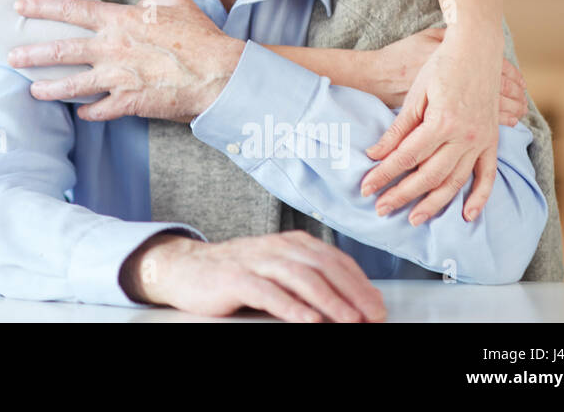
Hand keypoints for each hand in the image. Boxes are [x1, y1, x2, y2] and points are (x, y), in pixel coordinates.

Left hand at [7, 0, 243, 122]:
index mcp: (121, 21)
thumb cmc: (200, 37)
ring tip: (32, 90)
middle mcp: (112, 48)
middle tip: (10, 56)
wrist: (218, 74)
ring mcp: (118, 78)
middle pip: (62, 50)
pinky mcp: (129, 103)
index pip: (72, 10)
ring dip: (49, 88)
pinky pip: (100, 110)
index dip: (43, 7)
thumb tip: (138, 8)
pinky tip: (81, 114)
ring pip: (72, 85)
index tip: (19, 6)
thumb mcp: (174, 5)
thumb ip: (149, 4)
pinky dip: (89, 112)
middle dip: (32, 53)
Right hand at [122, 232, 386, 321]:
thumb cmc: (235, 273)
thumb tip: (348, 300)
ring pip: (300, 276)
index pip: (334, 259)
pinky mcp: (235, 278)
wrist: (185, 268)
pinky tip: (308, 320)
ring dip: (329, 300)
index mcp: (290, 242)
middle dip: (352, 293)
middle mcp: (276, 247)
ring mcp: (255, 260)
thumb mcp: (275, 269)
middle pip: (323, 266)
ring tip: (349, 320)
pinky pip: (267, 291)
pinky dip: (291, 306)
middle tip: (373, 315)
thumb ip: (306, 278)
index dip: (360, 282)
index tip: (378, 304)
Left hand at [361, 28, 512, 225]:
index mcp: (442, 122)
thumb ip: (398, 129)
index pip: (406, 157)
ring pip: (456, 181)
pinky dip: (479, 197)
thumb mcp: (416, 94)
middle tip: (381, 209)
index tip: (366, 187)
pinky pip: (488, 175)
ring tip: (415, 219)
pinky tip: (467, 215)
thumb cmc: (442, 67)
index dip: (384, 174)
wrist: (477, 50)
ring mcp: (480, 141)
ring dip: (435, 203)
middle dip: (403, 195)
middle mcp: (464, 136)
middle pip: (429, 175)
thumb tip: (375, 155)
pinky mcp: (491, 141)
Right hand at [368, 27, 527, 123]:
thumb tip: (471, 31)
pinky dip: (495, 123)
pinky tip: (503, 123)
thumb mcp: (426, 38)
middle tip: (524, 99)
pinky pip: (478, 123)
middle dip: (516, 97)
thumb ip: (450, 37)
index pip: (499, 70)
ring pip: (493, 110)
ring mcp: (453, 102)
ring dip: (510, 110)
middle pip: (501, 92)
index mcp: (460, 60)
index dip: (514, 77)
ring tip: (518, 112)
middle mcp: (461, 82)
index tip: (521, 83)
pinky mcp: (444, 117)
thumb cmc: (401, 55)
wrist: (378, 76)